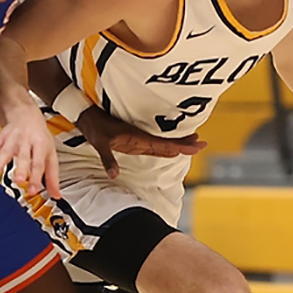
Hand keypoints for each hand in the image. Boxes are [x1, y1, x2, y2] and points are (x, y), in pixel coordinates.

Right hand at [0, 103, 60, 198]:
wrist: (26, 114)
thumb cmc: (39, 137)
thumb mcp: (50, 154)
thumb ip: (52, 176)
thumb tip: (56, 194)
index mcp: (41, 145)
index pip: (39, 163)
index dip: (36, 177)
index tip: (33, 190)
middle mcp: (27, 141)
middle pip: (24, 156)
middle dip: (21, 168)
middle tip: (18, 180)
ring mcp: (13, 139)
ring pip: (6, 150)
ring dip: (1, 161)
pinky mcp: (1, 137)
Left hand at [74, 107, 205, 178]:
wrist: (89, 118)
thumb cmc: (95, 130)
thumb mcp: (100, 144)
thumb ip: (108, 159)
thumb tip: (114, 174)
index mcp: (138, 138)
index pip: (164, 144)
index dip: (180, 145)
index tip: (196, 144)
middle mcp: (142, 138)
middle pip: (168, 142)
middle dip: (185, 143)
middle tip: (203, 143)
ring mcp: (140, 139)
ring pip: (164, 143)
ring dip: (179, 143)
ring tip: (195, 142)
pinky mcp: (135, 141)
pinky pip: (156, 144)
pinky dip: (167, 146)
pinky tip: (173, 147)